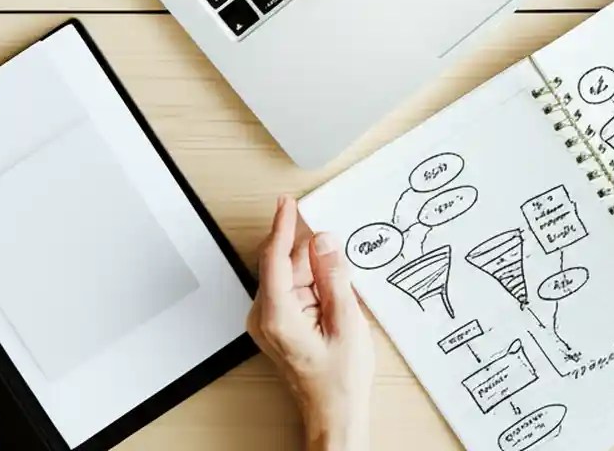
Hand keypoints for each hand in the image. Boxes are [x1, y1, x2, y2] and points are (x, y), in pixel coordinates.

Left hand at [248, 196, 374, 450]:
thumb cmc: (340, 378)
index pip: (274, 258)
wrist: (334, 411)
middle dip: (311, 256)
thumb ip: (334, 277)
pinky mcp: (278, 323)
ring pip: (290, 276)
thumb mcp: (347, 321)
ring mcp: (269, 321)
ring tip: (341, 298)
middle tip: (339, 260)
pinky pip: (293, 290)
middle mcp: (265, 316)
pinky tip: (333, 300)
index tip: (287, 203)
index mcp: (278, 315)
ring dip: (316, 274)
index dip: (282, 226)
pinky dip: (313, 286)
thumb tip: (325, 242)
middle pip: (284, 264)